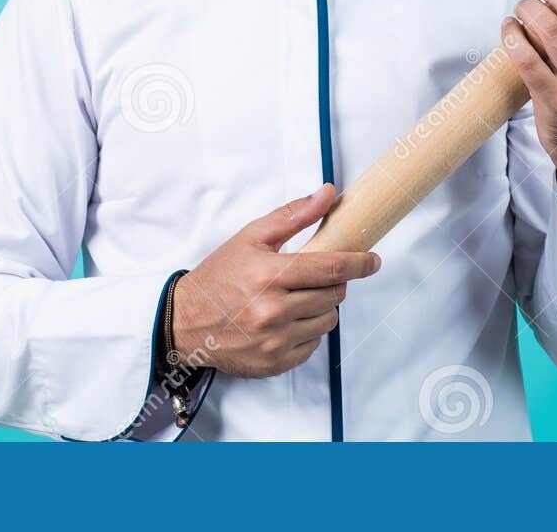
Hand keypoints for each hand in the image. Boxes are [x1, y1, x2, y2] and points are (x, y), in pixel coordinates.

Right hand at [172, 184, 380, 378]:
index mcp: (269, 275)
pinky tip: (288, 320)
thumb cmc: (218, 278)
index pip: (331, 268)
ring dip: (322, 307)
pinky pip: (313, 345)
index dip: (359, 263)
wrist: (184, 322)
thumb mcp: (251, 237)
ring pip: (327, 321)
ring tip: (298, 298)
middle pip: (333, 295)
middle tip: (316, 276)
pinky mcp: (274, 362)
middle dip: (334, 282)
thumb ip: (293, 215)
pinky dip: (308, 331)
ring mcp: (275, 340)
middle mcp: (273, 311)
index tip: (372, 260)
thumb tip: (327, 194)